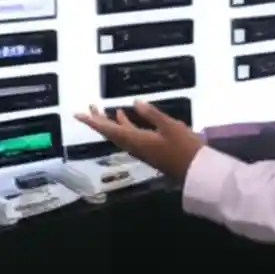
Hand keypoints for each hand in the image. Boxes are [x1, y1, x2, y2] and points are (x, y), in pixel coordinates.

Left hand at [75, 101, 204, 180]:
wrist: (196, 170)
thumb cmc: (184, 147)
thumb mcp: (170, 126)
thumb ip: (152, 114)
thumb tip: (136, 103)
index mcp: (136, 140)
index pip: (109, 129)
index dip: (93, 121)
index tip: (78, 114)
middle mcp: (135, 146)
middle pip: (111, 133)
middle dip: (99, 120)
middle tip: (89, 107)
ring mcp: (141, 150)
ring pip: (119, 135)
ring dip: (110, 122)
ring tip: (103, 110)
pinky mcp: (149, 151)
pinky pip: (129, 137)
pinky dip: (124, 126)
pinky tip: (127, 118)